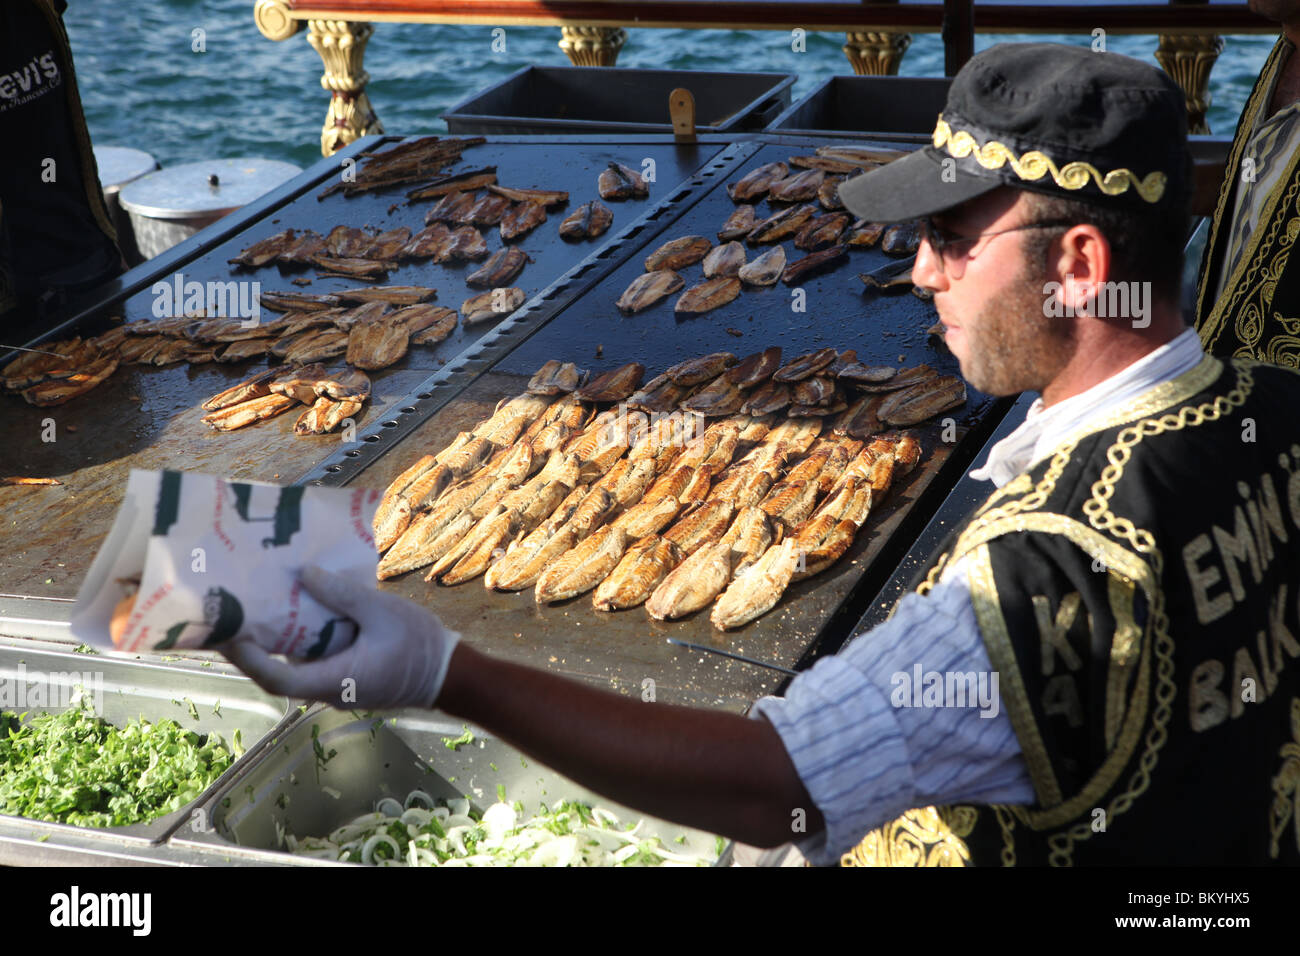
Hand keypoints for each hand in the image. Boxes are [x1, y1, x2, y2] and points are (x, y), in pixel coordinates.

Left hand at [220, 565, 458, 709]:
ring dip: (275, 644)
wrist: (451, 674)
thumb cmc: (420, 646)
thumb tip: (302, 573)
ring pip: (295, 668)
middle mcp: (329, 690)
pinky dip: (300, 642)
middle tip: (231, 616)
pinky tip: (299, 614)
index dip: (248, 659)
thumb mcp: (382, 612)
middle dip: (251, 649)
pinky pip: (314, 663)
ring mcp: (338, 686)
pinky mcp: (348, 678)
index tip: (229, 634)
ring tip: (258, 609)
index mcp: (334, 679)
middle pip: (278, 675)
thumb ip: (342, 594)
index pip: (277, 679)